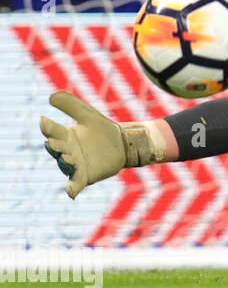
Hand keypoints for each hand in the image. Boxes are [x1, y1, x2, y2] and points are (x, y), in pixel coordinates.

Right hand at [39, 92, 165, 198]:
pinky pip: (76, 183)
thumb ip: (72, 105)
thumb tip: (51, 95)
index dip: (48, 126)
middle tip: (54, 142)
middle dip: (56, 146)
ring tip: (66, 157)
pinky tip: (71, 192)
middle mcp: (66, 150)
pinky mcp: (86, 176)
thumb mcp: (88, 115)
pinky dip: (72, 188)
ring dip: (64, 162)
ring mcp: (75, 164)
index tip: (44, 121)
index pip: (52, 130)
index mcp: (64, 135)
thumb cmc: (102, 129)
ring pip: (65, 165)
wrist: (124, 143)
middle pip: (57, 148)